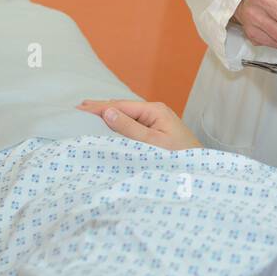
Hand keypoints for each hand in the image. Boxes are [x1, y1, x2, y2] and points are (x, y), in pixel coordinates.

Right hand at [77, 99, 201, 151]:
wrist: (198, 169)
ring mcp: (155, 121)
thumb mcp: (151, 143)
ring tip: (88, 113)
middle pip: (123, 107)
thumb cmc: (178, 156)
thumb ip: (129, 128)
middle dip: (101, 108)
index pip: (121, 106)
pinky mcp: (155, 131)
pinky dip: (117, 123)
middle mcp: (155, 112)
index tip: (79, 108)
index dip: (99, 107)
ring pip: (126, 115)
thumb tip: (107, 112)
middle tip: (78, 108)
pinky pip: (132, 124)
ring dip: (108, 115)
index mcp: (154, 110)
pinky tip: (108, 123)